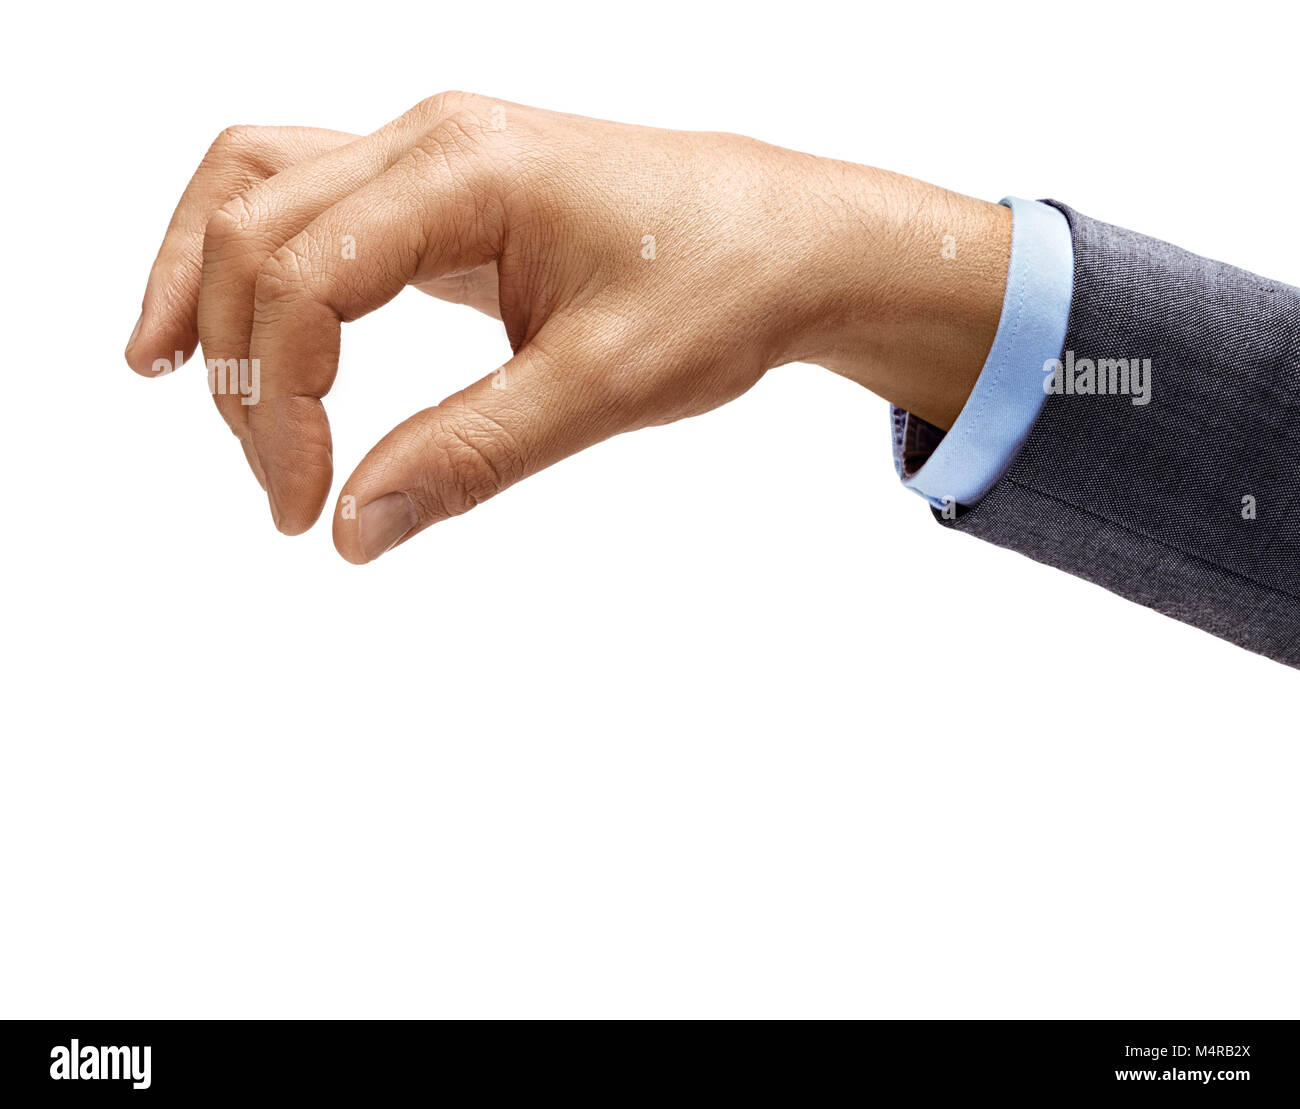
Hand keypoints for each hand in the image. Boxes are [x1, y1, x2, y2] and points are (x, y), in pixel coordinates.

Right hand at [125, 92, 1009, 561]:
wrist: (795, 241)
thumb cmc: (722, 289)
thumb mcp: (601, 388)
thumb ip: (469, 455)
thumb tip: (352, 532)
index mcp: (463, 171)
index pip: (300, 280)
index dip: (279, 408)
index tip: (305, 510)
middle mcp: (428, 140)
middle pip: (251, 228)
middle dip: (238, 366)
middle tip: (279, 488)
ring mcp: (432, 155)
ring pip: (258, 192)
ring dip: (209, 287)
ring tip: (168, 374)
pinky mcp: (444, 190)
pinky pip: (308, 202)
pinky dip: (255, 261)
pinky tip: (238, 325)